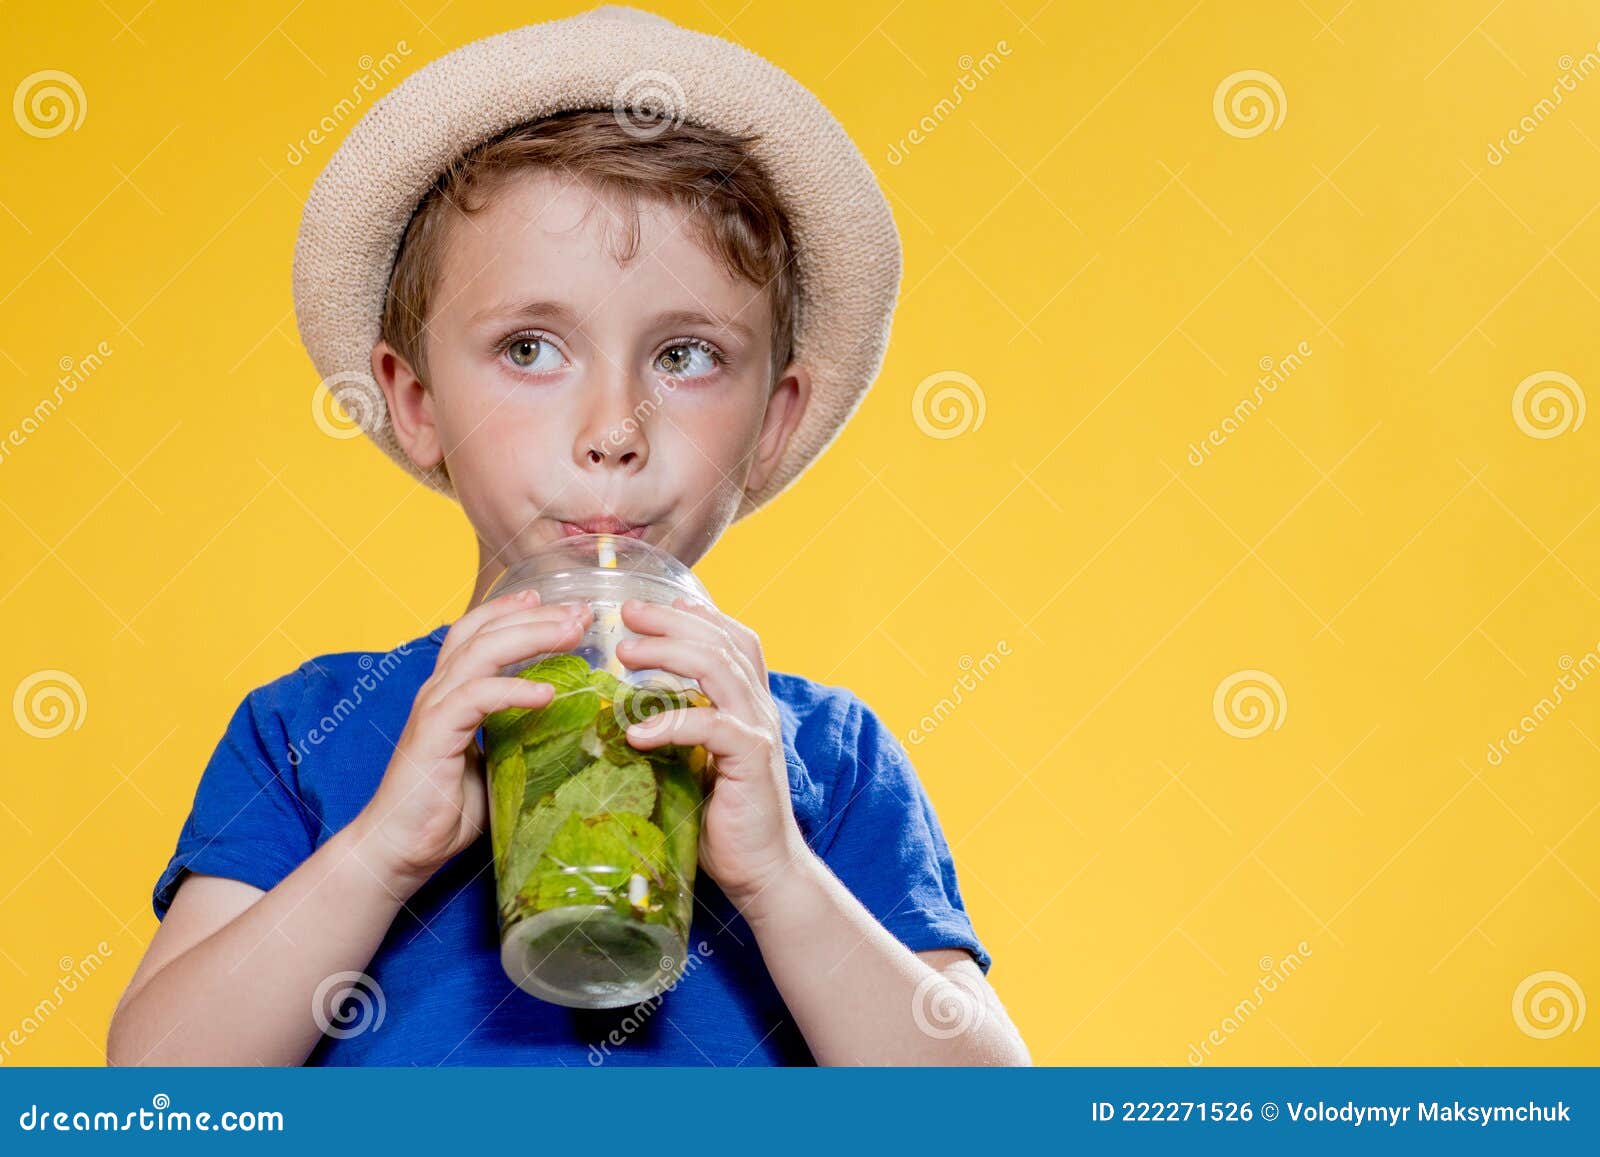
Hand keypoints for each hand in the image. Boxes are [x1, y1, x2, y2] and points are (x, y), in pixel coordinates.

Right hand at [354, 588, 593, 893]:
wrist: (402, 847)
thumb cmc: (446, 810)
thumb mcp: (494, 763)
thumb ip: (517, 738)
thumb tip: (566, 733)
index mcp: (451, 692)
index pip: (478, 633)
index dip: (513, 612)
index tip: (555, 603)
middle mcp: (439, 691)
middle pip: (486, 631)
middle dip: (536, 616)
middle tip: (580, 612)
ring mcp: (434, 708)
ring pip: (483, 652)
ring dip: (531, 637)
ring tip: (572, 634)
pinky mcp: (434, 733)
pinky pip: (478, 697)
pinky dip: (514, 689)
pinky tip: (549, 693)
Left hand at [612, 596, 810, 914]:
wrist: (763, 870)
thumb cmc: (722, 819)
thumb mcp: (697, 763)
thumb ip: (678, 731)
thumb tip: (625, 712)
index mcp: (748, 703)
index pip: (731, 638)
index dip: (697, 614)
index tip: (654, 603)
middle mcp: (757, 707)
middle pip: (719, 642)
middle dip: (671, 621)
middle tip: (625, 615)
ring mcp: (758, 730)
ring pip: (717, 669)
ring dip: (667, 654)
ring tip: (625, 653)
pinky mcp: (751, 760)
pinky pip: (712, 726)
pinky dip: (672, 721)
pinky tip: (637, 729)